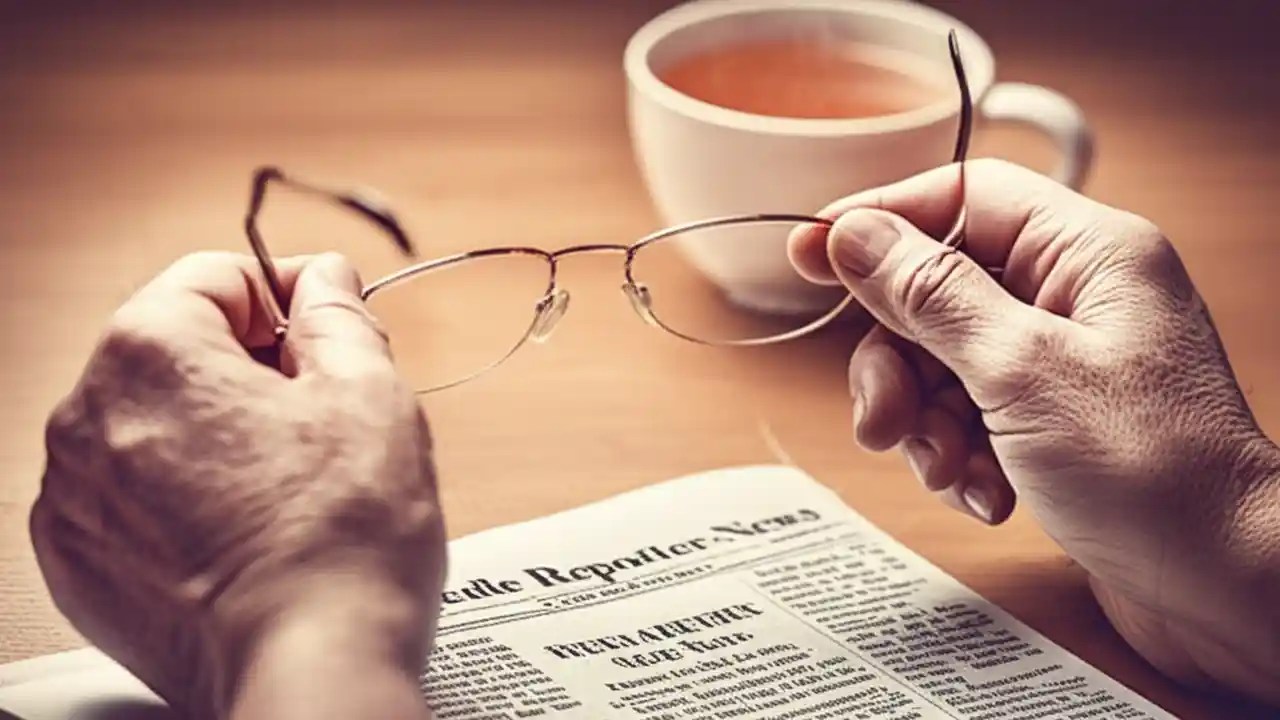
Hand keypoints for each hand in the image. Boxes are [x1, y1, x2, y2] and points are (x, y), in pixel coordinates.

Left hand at [31, 253, 444, 718]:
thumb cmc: (343, 537)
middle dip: (252, 363)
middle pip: (177, 347)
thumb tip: (322, 280)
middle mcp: (84, 418)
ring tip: (289, 478)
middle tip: (324, 408)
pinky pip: (132, 492)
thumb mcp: (369, 393)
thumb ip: (337, 315)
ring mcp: (73, 498)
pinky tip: (246, 524)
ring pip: (155, 421)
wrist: (310, 670)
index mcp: (149, 354)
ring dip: (218, 428)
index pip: (217, 276)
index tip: (330, 326)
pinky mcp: (79, 564)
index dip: (289, 293)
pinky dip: (183, 492)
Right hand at [788, 159, 1279, 703]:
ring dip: (926, 423)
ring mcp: (1063, 361)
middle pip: (936, 292)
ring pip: (942, 362)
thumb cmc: (1153, 472)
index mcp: (1086, 253)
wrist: (1224, 587)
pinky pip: (968, 413)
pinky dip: (959, 456)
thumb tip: (855, 235)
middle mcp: (1074, 296)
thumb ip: (930, 295)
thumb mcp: (1021, 372)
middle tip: (881, 423)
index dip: (879, 222)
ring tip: (949, 473)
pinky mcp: (1052, 420)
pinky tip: (984, 496)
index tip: (808, 256)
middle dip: (897, 363)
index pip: (961, 199)